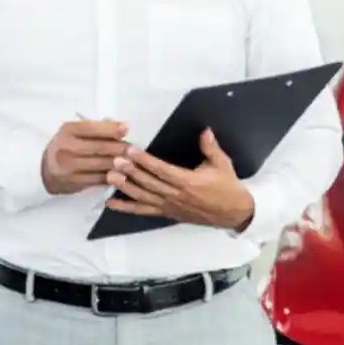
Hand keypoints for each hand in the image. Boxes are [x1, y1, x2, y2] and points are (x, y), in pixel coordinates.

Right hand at [41, 119, 129, 194]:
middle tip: (135, 148)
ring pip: (101, 164)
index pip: (92, 128)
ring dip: (120, 164)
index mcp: (67, 131)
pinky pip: (99, 179)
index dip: (110, 129)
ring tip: (133, 162)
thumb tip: (121, 128)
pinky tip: (122, 174)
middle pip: (100, 147)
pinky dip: (113, 176)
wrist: (44, 170)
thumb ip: (93, 129)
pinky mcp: (75, 182)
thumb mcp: (72, 133)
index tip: (126, 129)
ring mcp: (70, 166)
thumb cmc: (64, 147)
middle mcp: (67, 148)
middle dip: (120, 148)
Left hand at [105, 128, 254, 231]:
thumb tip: (205, 130)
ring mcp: (170, 206)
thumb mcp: (222, 164)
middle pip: (149, 183)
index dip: (145, 161)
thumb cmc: (227, 187)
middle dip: (131, 171)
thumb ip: (211, 147)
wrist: (233, 214)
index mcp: (189, 182)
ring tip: (110, 177)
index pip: (162, 170)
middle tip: (115, 160)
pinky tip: (111, 203)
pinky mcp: (167, 214)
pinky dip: (127, 208)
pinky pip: (144, 211)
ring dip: (125, 187)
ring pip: (143, 197)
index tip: (131, 151)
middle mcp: (177, 196)